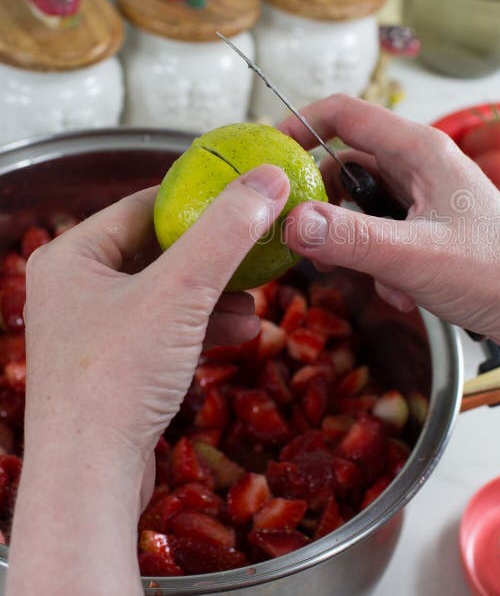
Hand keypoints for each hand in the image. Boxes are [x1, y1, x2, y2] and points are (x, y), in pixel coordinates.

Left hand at [8, 164, 289, 595]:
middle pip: (163, 249)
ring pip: (171, 291)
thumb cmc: (119, 378)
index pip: (146, 205)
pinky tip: (243, 332)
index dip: (202, 200)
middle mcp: (77, 287)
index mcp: (73, 256)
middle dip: (218, 257)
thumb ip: (226, 232)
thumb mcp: (181, 291)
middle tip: (259, 255)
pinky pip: (168, 326)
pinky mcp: (115, 364)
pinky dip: (206, 325)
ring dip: (218, 294)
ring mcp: (94, 328)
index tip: (247, 200)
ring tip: (257, 303)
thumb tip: (269, 177)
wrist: (90, 478)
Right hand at [280, 94, 499, 343]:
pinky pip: (384, 232)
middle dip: (325, 206)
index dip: (299, 125)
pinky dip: (380, 261)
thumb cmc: (497, 274)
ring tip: (374, 279)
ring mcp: (427, 196)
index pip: (345, 113)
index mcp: (420, 150)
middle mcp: (422, 165)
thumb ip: (351, 238)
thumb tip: (291, 221)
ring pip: (363, 205)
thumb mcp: (415, 258)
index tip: (266, 155)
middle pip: (346, 164)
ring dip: (356, 243)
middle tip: (306, 241)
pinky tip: (403, 292)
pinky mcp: (431, 225)